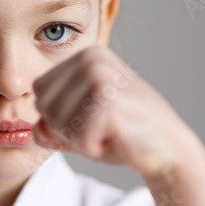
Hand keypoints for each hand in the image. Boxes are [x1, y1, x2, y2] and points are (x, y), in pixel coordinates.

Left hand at [31, 45, 203, 180]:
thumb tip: (36, 129)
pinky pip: (77, 138)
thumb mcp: (78, 127)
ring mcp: (100, 78)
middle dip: (67, 130)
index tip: (92, 118)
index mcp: (84, 56)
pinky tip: (117, 138)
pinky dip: (93, 148)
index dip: (58, 118)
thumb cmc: (123, 136)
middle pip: (44, 108)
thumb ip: (51, 126)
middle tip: (102, 128)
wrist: (169, 149)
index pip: (40, 93)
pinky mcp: (108, 102)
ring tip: (110, 131)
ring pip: (57, 124)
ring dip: (81, 140)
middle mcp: (91, 59)